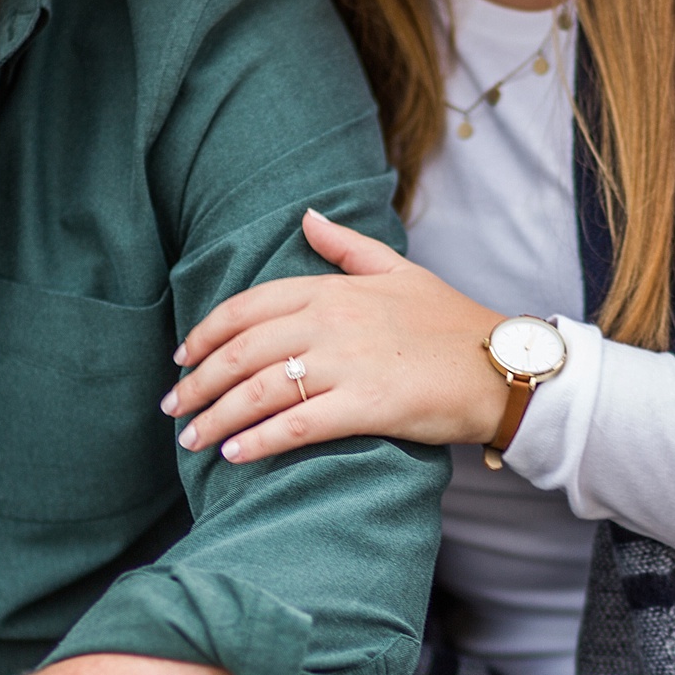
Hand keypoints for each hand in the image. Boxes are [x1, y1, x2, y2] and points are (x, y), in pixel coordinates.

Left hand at [166, 208, 509, 462]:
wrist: (502, 367)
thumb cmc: (452, 323)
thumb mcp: (399, 271)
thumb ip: (347, 247)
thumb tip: (306, 218)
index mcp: (333, 289)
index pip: (248, 307)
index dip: (205, 334)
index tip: (180, 357)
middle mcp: (332, 322)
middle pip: (242, 351)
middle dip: (197, 383)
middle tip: (172, 409)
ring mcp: (347, 364)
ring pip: (259, 390)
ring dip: (215, 418)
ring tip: (191, 441)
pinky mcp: (366, 406)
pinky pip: (296, 426)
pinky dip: (257, 442)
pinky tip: (233, 457)